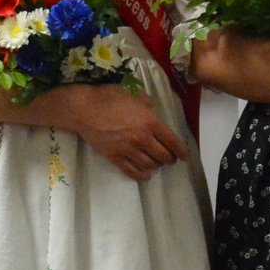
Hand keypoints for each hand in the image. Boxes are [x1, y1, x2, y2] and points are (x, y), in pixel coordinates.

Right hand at [56, 83, 191, 181]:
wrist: (85, 109)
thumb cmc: (109, 97)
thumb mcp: (134, 93)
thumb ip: (147, 104)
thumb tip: (152, 111)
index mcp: (150, 122)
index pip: (172, 141)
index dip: (181, 151)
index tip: (184, 157)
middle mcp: (142, 138)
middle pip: (163, 156)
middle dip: (170, 159)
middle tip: (170, 158)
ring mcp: (128, 150)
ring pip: (150, 165)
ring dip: (156, 165)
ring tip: (156, 163)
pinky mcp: (115, 157)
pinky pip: (132, 171)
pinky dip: (142, 176)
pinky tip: (146, 175)